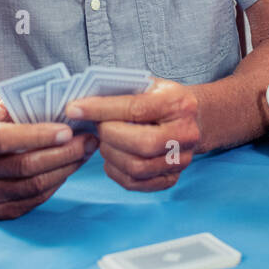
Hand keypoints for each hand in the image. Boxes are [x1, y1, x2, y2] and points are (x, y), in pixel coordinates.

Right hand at [0, 99, 97, 219]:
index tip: (67, 130)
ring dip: (65, 169)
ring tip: (85, 153)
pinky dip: (56, 184)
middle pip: (23, 166)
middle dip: (63, 153)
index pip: (2, 139)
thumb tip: (59, 103)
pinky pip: (33, 200)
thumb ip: (19, 105)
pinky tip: (69, 168)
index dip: (37, 136)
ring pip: (32, 186)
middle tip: (88, 141)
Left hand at [63, 78, 199, 190]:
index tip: (74, 108)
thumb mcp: (150, 85)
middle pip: (141, 143)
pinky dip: (115, 171)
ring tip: (105, 141)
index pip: (136, 109)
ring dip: (110, 154)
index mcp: (179, 104)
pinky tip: (112, 157)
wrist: (194, 119)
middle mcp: (185, 134)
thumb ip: (123, 90)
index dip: (101, 109)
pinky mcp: (171, 178)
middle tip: (98, 127)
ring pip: (137, 167)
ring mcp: (181, 160)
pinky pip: (136, 183)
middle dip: (109, 135)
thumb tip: (84, 102)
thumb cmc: (163, 99)